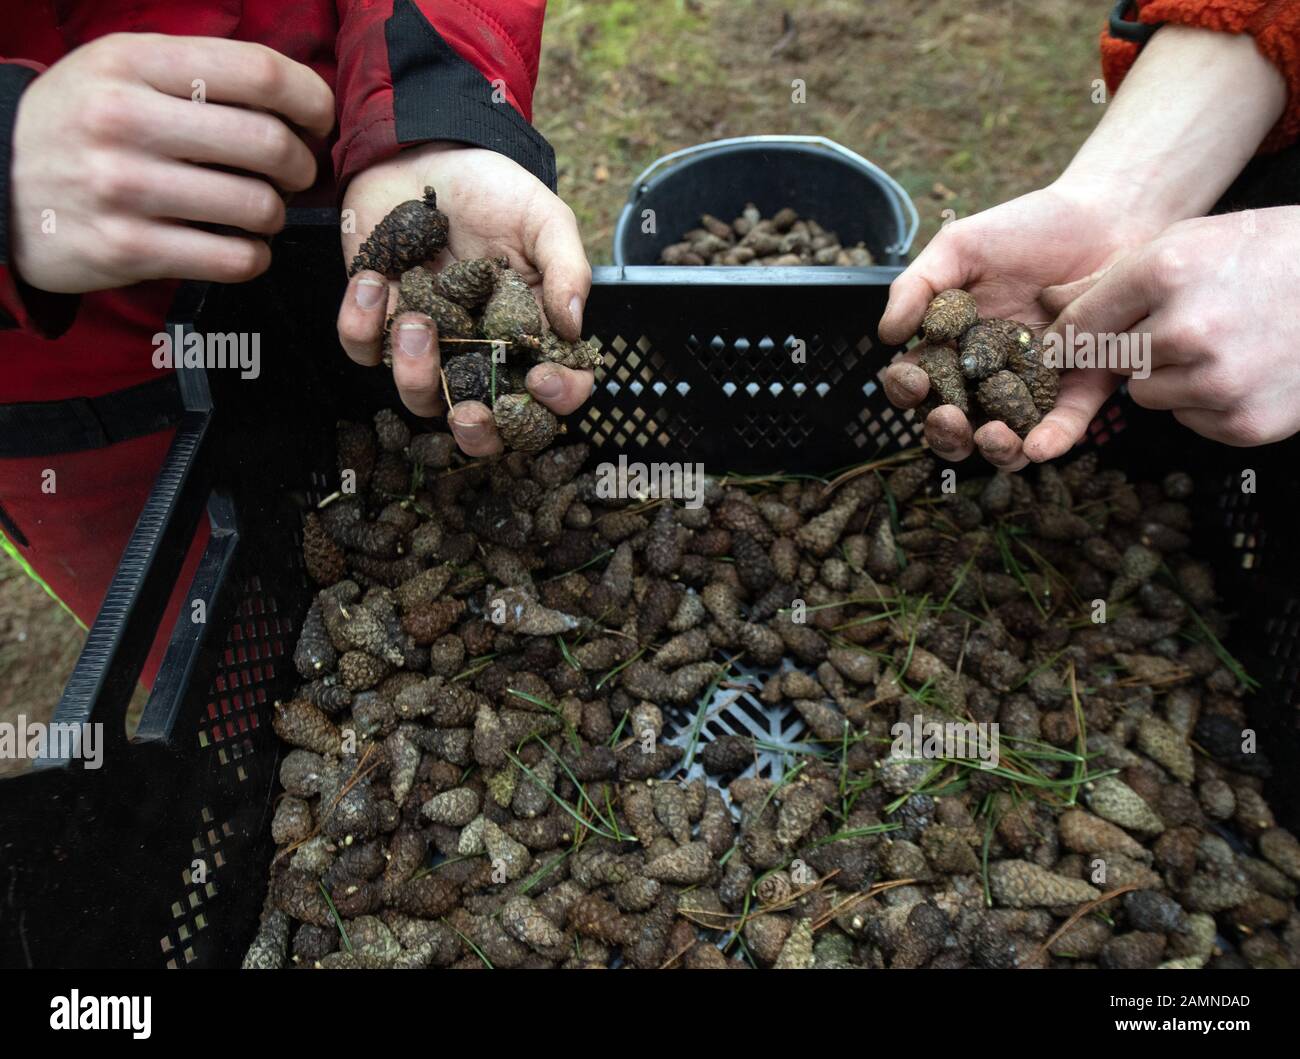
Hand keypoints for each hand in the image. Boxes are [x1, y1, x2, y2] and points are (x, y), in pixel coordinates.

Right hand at [10, 33, 332, 291]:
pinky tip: (241, 245)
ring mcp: (123, 188)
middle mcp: (125, 120)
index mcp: (133, 62)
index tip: (317, 121)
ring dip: (277, 213)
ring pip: (258, 206)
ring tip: (259, 209)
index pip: (259, 73)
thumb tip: (300, 100)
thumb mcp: (121, 70)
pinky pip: (234, 259)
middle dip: (301, 164)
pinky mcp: (127, 249)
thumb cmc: (83, 124)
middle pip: (269, 143)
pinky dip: (254, 256)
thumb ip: (200, 73)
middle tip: (294, 173)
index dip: (310, 100)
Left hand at [337, 143, 592, 455]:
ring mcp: (428, 345)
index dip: (556, 398)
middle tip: (469, 414)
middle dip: (477, 433)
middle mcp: (481, 354)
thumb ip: (566, 268)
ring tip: (414, 320)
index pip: (554, 391)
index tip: (540, 379)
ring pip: (420, 398)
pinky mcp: (376, 323)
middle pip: (486, 426)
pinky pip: (363, 349)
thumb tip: (574, 327)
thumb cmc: (495, 190)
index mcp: (529, 337)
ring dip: (415, 373)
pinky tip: (371, 279)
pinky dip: (360, 323)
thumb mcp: (544, 218)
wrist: (428, 152)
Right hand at [878, 183, 1158, 468]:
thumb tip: (887, 336)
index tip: (913, 380)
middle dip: (946, 434)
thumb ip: (917, 287)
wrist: (1104, 215)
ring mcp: (1035, 387)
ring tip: (992, 437)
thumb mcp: (959, 248)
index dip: (907, 391)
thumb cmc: (1025, 229)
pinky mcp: (1083, 387)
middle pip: (958, 426)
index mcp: (954, 348)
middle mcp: (990, 377)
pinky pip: (1066, 424)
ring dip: (995, 451)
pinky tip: (1038, 446)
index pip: (920, 384)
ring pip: (1009, 439)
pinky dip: (1052, 440)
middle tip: (948, 418)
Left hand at [1047, 207, 1299, 446]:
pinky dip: (1204, 401)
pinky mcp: (1243, 422)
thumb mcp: (1189, 243)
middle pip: (1109, 363)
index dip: (1068, 337)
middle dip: (1129, 349)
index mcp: (1167, 272)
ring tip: (1216, 344)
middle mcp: (1189, 329)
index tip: (1066, 343)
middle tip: (1172, 329)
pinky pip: (1188, 419)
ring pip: (1145, 396)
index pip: (1078, 326)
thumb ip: (1110, 278)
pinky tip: (1242, 367)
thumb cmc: (1264, 255)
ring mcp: (1219, 380)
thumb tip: (1044, 305)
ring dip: (1167, 376)